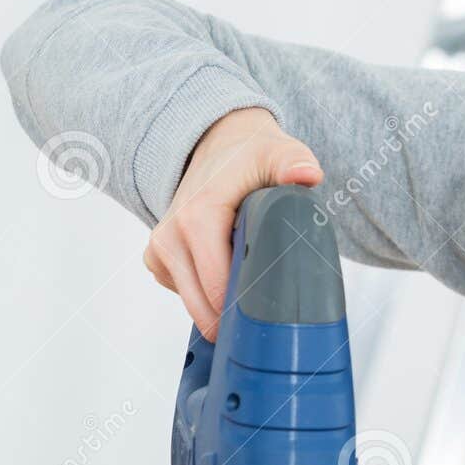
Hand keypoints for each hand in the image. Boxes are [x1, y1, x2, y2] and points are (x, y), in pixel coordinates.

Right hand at [144, 107, 323, 338]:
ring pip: (194, 307)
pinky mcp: (158, 261)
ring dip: (223, 308)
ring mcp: (159, 251)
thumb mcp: (277, 153)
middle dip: (236, 318)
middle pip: (203, 307)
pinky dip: (208, 296)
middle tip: (271, 317)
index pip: (217, 287)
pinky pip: (187, 296)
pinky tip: (230, 276)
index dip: (248, 308)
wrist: (218, 147)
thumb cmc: (248, 156)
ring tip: (253, 290)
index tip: (274, 316)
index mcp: (197, 217)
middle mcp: (170, 237)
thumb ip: (294, 164)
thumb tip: (306, 175)